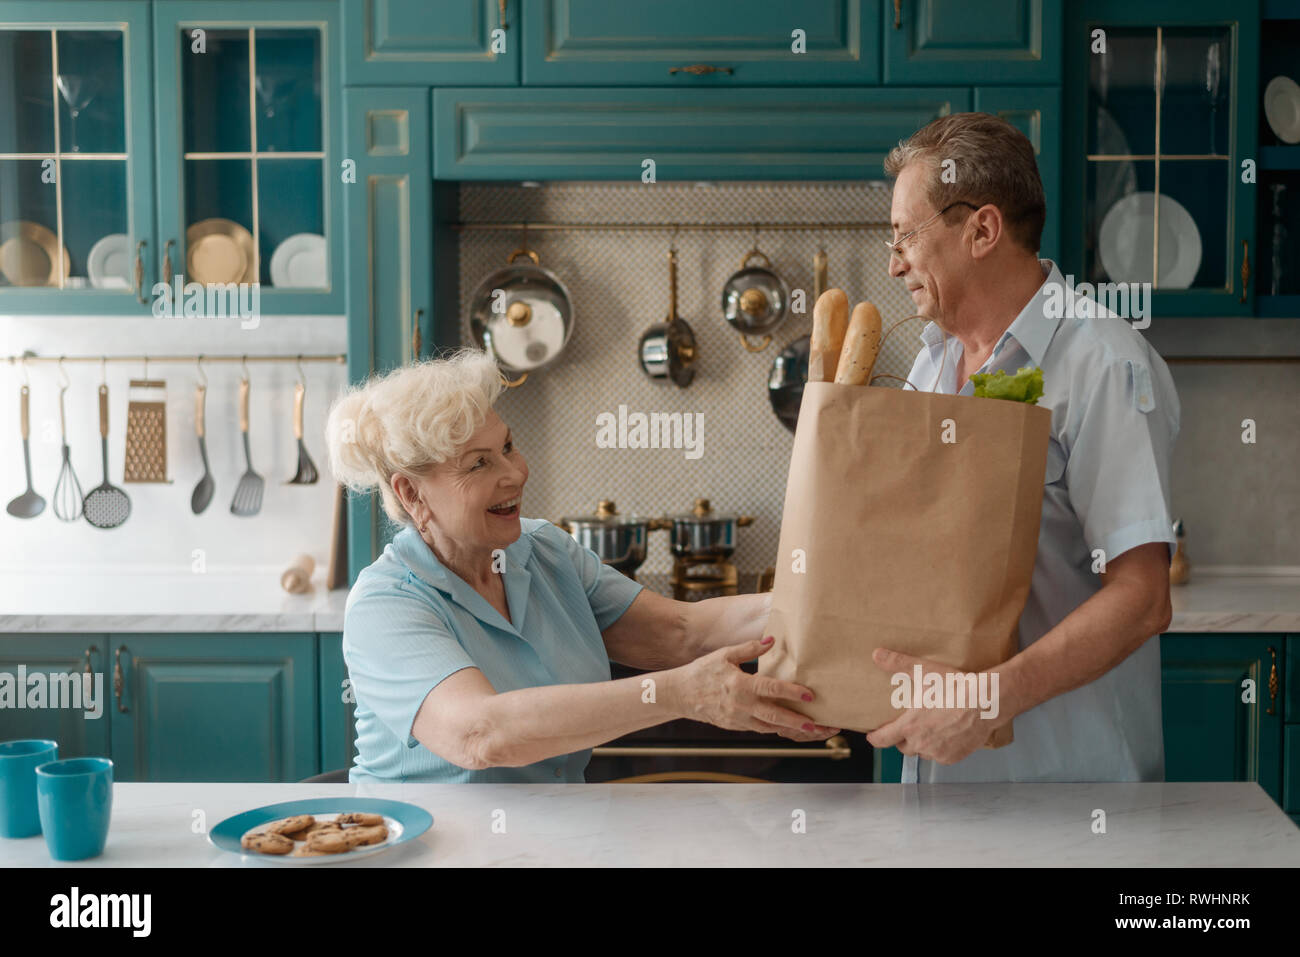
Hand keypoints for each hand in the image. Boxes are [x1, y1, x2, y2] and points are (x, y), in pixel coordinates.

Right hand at [667, 636, 837, 737]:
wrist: (679, 694)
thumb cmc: (702, 671)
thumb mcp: (724, 655)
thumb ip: (749, 648)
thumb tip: (772, 640)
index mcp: (739, 685)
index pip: (771, 690)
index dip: (792, 693)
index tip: (810, 695)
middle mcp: (740, 706)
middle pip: (775, 717)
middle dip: (798, 723)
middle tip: (818, 726)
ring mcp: (737, 719)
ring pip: (769, 728)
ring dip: (790, 730)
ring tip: (811, 731)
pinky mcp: (735, 727)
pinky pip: (759, 729)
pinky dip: (775, 730)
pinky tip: (789, 728)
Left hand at [864, 648, 1005, 764]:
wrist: (985, 702)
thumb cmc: (954, 687)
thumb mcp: (923, 671)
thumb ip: (897, 663)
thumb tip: (876, 654)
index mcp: (909, 726)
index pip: (883, 740)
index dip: (875, 738)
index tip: (872, 736)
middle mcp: (921, 744)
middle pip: (903, 747)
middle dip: (903, 739)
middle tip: (909, 726)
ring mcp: (938, 753)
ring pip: (923, 753)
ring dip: (922, 744)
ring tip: (929, 729)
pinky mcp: (953, 758)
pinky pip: (940, 756)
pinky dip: (940, 749)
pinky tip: (945, 735)